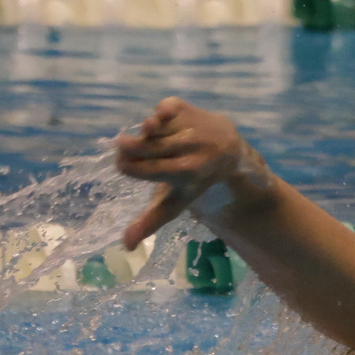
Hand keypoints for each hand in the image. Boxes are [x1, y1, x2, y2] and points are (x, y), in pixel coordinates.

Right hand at [114, 97, 261, 247]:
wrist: (228, 151)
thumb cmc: (195, 179)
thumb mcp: (176, 202)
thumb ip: (151, 221)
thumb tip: (126, 246)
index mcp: (184, 173)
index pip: (139, 168)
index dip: (126, 166)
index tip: (126, 166)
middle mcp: (190, 148)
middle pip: (140, 145)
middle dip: (128, 148)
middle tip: (127, 150)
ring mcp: (190, 125)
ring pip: (149, 127)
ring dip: (144, 134)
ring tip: (153, 140)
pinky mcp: (187, 108)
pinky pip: (161, 110)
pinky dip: (159, 117)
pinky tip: (165, 124)